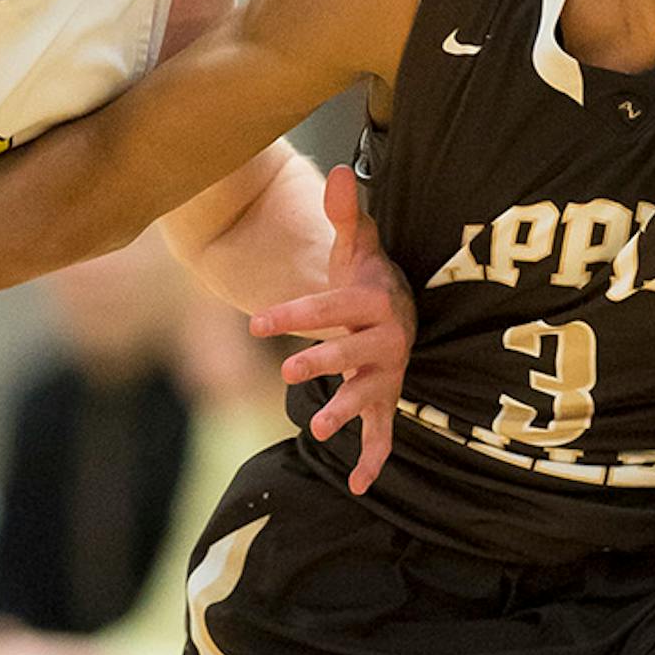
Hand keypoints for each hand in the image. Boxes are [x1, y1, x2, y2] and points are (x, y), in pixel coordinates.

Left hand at [250, 164, 413, 495]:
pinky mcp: (386, 401)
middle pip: (352, 351)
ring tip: (314, 429)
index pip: (331, 306)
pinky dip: (375, 459)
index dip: (295, 313)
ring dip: (344, 411)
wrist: (399, 309)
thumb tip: (339, 168)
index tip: (256, 321)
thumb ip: (346, 213)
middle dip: (322, 360)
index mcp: (376, 300)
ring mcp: (388, 373)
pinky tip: (360, 487)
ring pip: (368, 395)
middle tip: (286, 369)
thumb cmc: (367, 277)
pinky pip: (385, 434)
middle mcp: (388, 339)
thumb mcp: (358, 245)